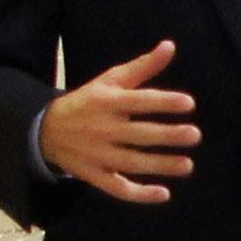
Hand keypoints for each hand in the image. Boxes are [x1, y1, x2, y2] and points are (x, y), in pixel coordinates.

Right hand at [40, 40, 196, 204]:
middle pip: (138, 134)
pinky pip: (118, 188)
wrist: (46, 129)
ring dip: (160, 165)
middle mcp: (102, 128)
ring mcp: (98, 154)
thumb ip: (142, 67)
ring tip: (188, 165)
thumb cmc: (88, 101)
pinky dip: (139, 194)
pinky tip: (163, 194)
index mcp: (107, 102)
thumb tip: (170, 46)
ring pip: (132, 163)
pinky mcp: (94, 175)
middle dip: (167, 135)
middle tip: (195, 135)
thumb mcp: (111, 80)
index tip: (189, 103)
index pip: (138, 101)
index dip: (163, 102)